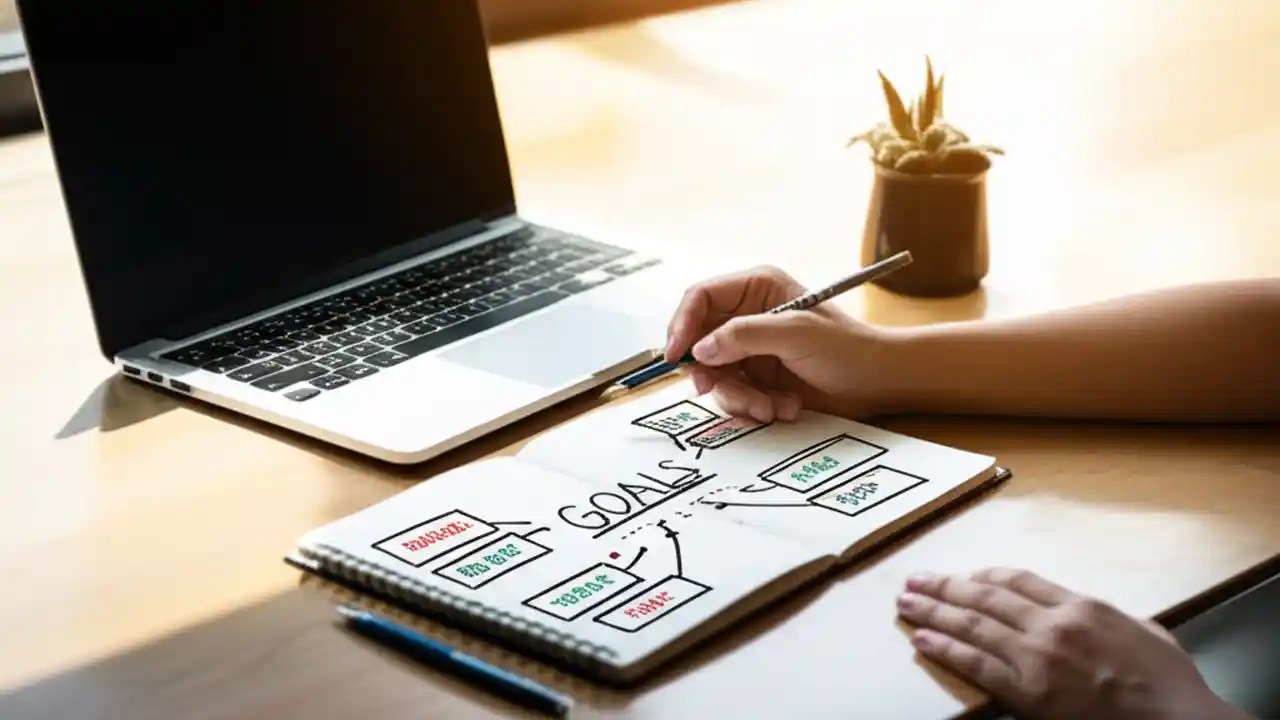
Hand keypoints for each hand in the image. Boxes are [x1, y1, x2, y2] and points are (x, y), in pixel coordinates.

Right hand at [664, 265, 896, 421]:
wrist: (877, 383)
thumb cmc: (847, 348)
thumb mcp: (795, 334)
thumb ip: (745, 336)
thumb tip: (701, 350)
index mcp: (756, 289)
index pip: (700, 298)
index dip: (682, 324)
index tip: (677, 355)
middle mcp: (747, 316)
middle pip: (699, 341)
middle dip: (712, 372)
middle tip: (715, 389)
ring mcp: (750, 350)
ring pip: (715, 375)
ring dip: (740, 397)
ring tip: (771, 407)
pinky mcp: (756, 379)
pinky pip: (734, 396)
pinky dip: (754, 407)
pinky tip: (784, 407)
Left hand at [896, 568, 1247, 719]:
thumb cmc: (1167, 683)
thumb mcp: (1141, 629)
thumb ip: (1102, 616)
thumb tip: (1082, 612)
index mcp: (1080, 606)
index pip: (1019, 580)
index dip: (985, 577)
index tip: (964, 576)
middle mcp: (1052, 624)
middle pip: (985, 597)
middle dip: (946, 587)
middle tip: (914, 580)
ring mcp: (1037, 657)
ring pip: (973, 626)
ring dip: (934, 612)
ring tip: (906, 603)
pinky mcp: (1028, 693)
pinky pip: (977, 665)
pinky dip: (946, 650)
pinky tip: (921, 640)